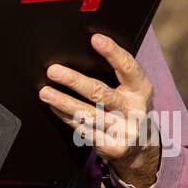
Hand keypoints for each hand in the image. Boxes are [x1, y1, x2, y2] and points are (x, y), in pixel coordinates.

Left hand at [37, 33, 161, 187]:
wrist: (142, 147)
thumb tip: (83, 50)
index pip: (128, 67)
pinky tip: (54, 107)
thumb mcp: (130, 89)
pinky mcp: (113, 148)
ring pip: (89, 114)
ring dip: (64, 102)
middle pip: (101, 93)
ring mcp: (125, 131)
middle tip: (53, 70)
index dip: (113, 52)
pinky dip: (67, 118)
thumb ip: (115, 72)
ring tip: (45, 92)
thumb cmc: (128, 107)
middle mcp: (135, 110)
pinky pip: (85, 131)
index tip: (95, 39)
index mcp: (141, 89)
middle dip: (75, 81)